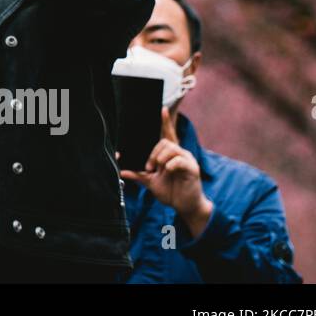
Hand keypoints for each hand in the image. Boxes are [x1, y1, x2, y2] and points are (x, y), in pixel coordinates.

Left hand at [119, 107, 213, 237]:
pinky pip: (179, 160)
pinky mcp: (193, 168)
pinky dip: (170, 165)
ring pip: (171, 148)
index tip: (162, 109)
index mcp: (171, 155)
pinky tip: (168, 171)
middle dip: (153, 153)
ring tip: (157, 170)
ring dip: (159, 158)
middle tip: (149, 167)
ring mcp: (188, 160)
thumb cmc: (171, 192)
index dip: (165, 122)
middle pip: (164, 141)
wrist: (184, 206)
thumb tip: (122, 171)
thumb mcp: (151, 183)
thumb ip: (138, 175)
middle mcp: (180, 154)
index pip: (168, 134)